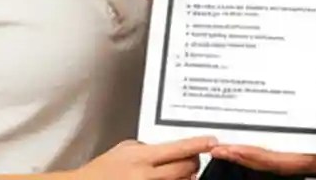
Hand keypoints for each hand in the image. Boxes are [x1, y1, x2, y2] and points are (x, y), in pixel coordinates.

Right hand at [73, 136, 214, 179]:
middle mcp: (147, 176)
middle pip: (185, 168)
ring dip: (186, 177)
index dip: (198, 144)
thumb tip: (170, 151)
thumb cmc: (103, 170)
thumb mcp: (124, 149)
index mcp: (141, 158)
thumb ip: (147, 148)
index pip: (178, 149)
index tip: (212, 141)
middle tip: (194, 159)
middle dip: (194, 163)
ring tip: (182, 172)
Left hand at [210, 84, 315, 175]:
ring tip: (216, 144)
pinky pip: (265, 145)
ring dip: (240, 151)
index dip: (258, 157)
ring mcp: (293, 151)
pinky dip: (248, 141)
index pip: (282, 161)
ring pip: (262, 155)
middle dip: (241, 156)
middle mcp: (301, 158)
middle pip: (266, 161)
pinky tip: (231, 133)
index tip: (237, 150)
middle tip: (216, 148)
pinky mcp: (287, 141)